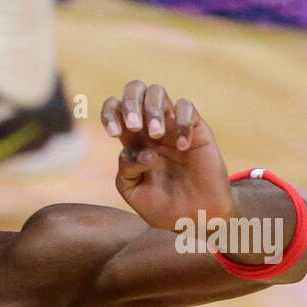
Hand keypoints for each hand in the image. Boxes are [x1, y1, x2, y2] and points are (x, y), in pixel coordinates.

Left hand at [101, 80, 231, 229]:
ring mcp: (172, 126)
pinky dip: (182, 123)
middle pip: (135, 89)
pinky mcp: (196, 129)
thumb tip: (138, 150)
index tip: (114, 134)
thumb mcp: (133, 192)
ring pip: (157, 92)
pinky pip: (187, 107)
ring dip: (152, 110)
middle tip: (134, 127)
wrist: (195, 217)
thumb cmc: (162, 206)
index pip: (114, 108)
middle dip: (130, 103)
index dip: (110, 113)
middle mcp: (149, 128)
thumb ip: (125, 170)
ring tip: (157, 135)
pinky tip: (183, 147)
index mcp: (131, 140)